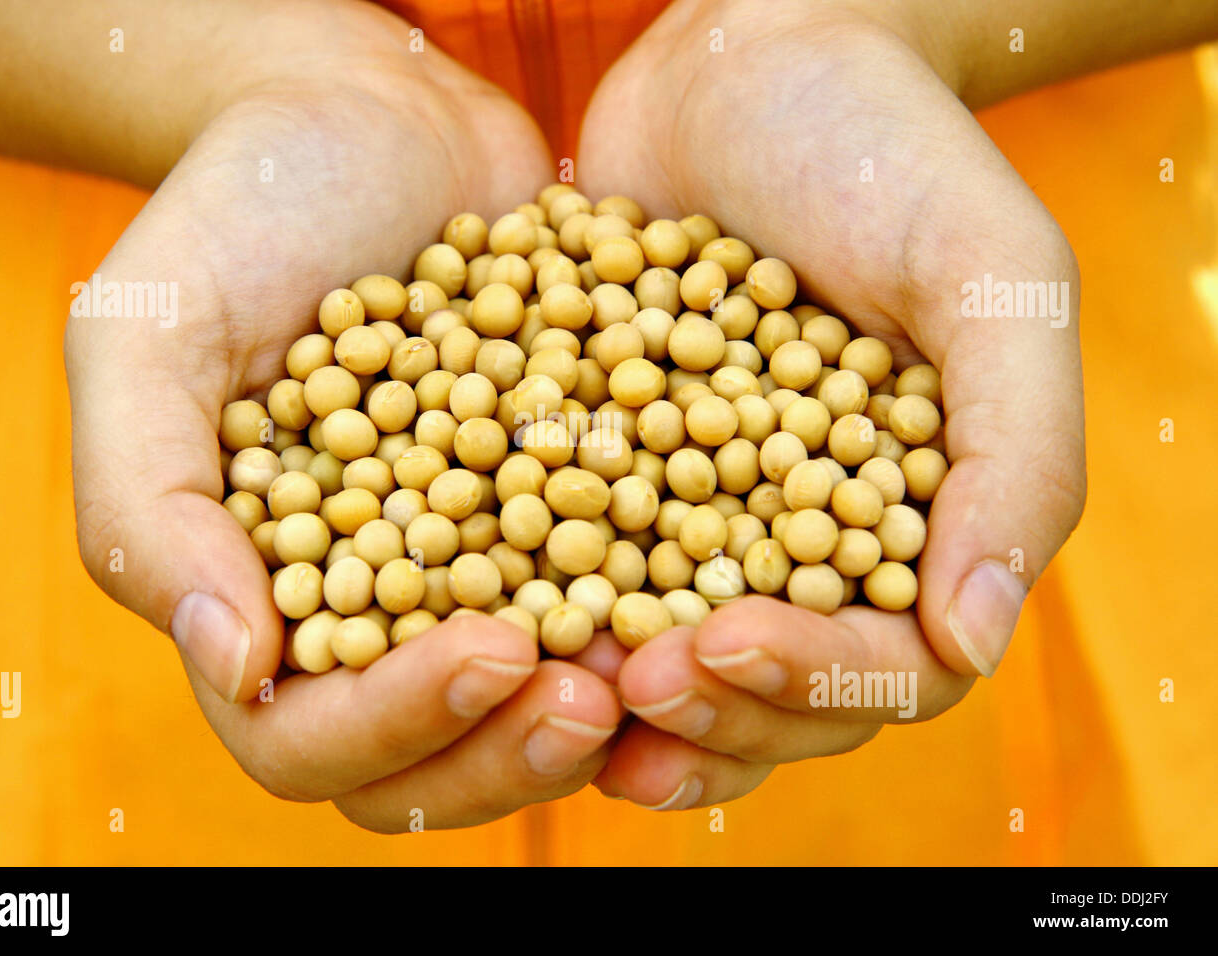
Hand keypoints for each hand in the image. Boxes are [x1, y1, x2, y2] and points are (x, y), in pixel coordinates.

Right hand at [65, 6, 620, 830]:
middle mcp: (375, 610)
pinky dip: (669, 601)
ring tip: (672, 654)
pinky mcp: (565, 508)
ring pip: (534, 703)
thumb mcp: (149, 338)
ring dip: (605, 703)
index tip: (493, 651)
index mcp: (262, 602)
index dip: (397, 722)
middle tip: (595, 694)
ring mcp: (478, 568)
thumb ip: (151, 507)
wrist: (375, 117)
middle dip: (511, 747)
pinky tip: (733, 573)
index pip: (309, 735)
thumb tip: (235, 670)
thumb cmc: (243, 216)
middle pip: (432, 760)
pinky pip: (618, 587)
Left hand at [575, 0, 1085, 807]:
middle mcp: (797, 545)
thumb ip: (1016, 455)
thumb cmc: (889, 153)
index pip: (883, 666)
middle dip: (699, 705)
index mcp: (910, 530)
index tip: (722, 647)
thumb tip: (974, 641)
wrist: (747, 58)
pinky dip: (519, 589)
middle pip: (764, 688)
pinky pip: (561, 554)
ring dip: (603, 688)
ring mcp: (691, 514)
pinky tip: (460, 605)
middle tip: (626, 685)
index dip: (810, 682)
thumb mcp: (989, 281)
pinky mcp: (598, 467)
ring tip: (538, 690)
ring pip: (658, 650)